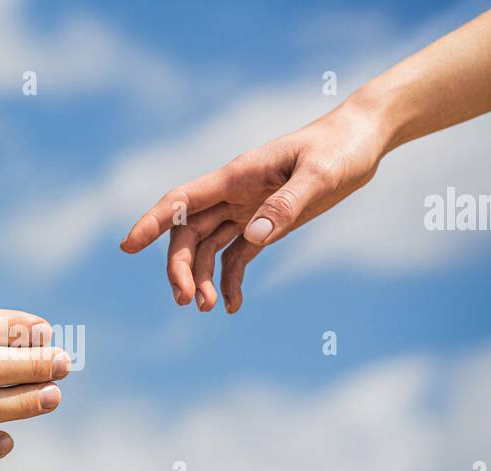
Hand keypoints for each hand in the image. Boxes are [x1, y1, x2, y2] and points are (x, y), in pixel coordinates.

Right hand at [120, 99, 389, 313]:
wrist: (362, 140)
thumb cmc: (342, 149)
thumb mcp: (321, 175)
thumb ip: (286, 205)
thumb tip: (254, 237)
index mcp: (236, 176)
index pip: (181, 201)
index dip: (151, 223)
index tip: (128, 247)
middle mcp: (233, 194)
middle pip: (188, 233)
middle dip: (180, 268)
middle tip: (186, 301)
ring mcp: (247, 209)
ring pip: (207, 248)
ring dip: (201, 279)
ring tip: (207, 309)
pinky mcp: (265, 223)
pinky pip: (236, 256)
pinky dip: (229, 281)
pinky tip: (231, 306)